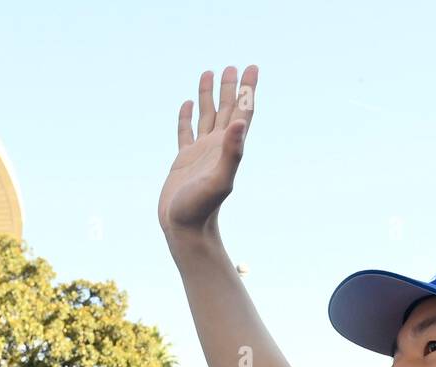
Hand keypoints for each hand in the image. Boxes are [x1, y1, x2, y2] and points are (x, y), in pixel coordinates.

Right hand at [158, 66, 257, 237]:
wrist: (185, 231)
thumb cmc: (201, 209)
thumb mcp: (219, 180)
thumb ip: (232, 152)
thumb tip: (242, 122)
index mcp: (228, 148)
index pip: (242, 112)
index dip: (248, 90)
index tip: (252, 68)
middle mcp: (216, 148)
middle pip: (226, 110)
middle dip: (230, 88)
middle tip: (232, 66)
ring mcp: (199, 153)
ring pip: (206, 117)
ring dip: (208, 96)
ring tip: (208, 73)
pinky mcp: (183, 161)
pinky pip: (185, 132)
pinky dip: (186, 116)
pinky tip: (186, 104)